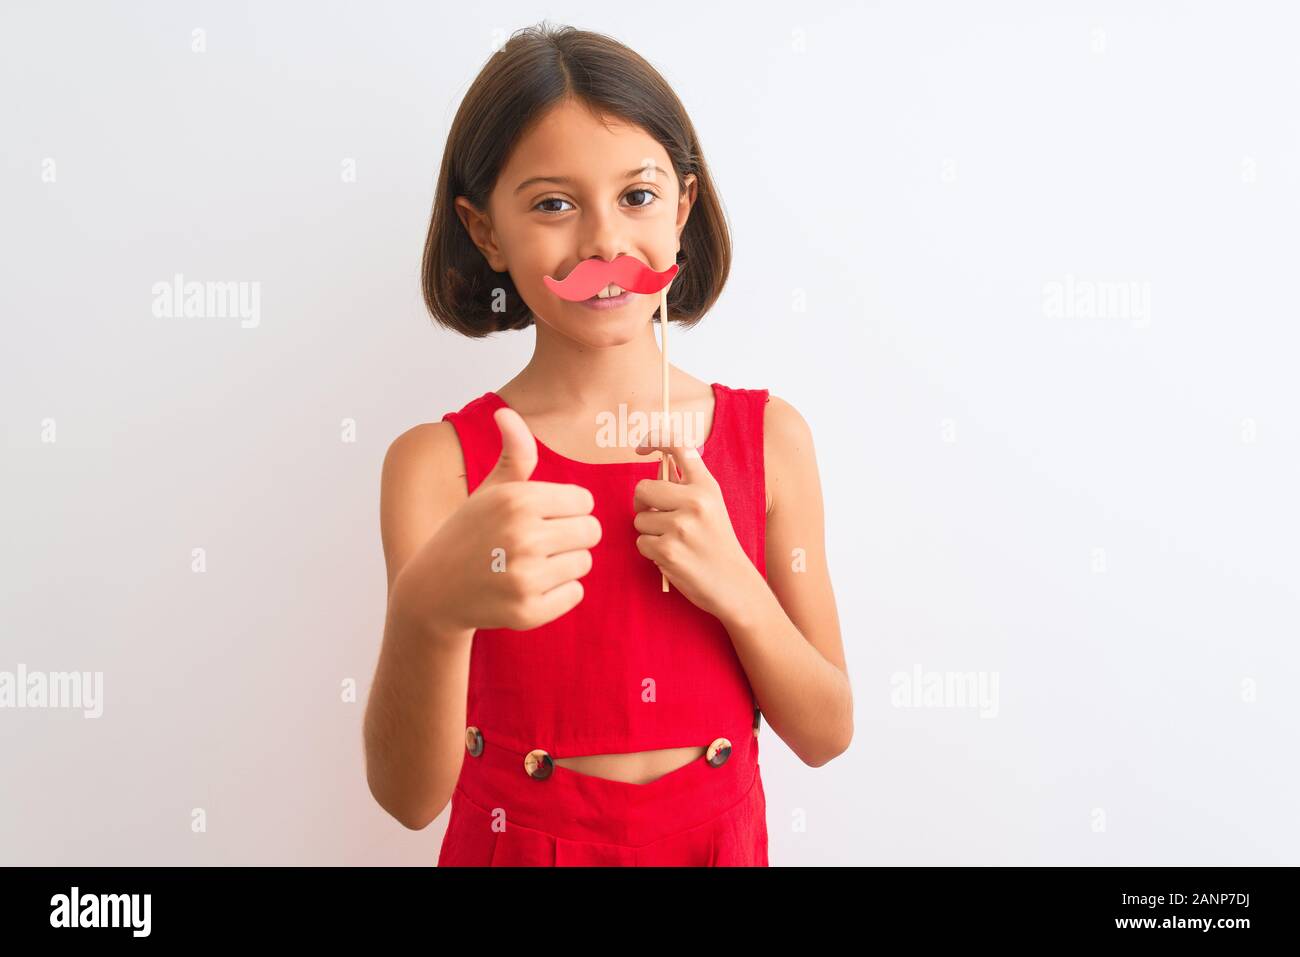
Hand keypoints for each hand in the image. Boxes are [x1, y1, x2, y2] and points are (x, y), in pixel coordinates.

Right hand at [394, 407, 601, 634]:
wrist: (433, 591)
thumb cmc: (468, 534)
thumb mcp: (489, 491)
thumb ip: (514, 454)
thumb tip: (506, 413)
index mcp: (516, 500)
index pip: (584, 501)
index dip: (567, 509)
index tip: (542, 518)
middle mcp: (522, 536)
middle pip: (590, 532)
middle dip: (570, 537)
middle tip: (539, 544)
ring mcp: (525, 577)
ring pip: (584, 563)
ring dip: (564, 565)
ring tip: (530, 565)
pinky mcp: (528, 612)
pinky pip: (575, 594)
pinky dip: (558, 593)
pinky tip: (527, 588)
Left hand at [632, 438, 757, 620]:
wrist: (734, 585)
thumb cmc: (717, 544)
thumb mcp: (712, 506)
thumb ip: (687, 485)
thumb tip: (655, 465)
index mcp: (707, 486)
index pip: (677, 445)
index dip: (654, 439)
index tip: (642, 448)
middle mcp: (696, 501)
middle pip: (642, 488)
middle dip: (643, 505)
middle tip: (657, 518)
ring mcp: (681, 526)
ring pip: (639, 519)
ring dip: (649, 533)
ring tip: (673, 542)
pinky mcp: (669, 550)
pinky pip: (641, 542)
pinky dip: (651, 552)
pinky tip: (672, 557)